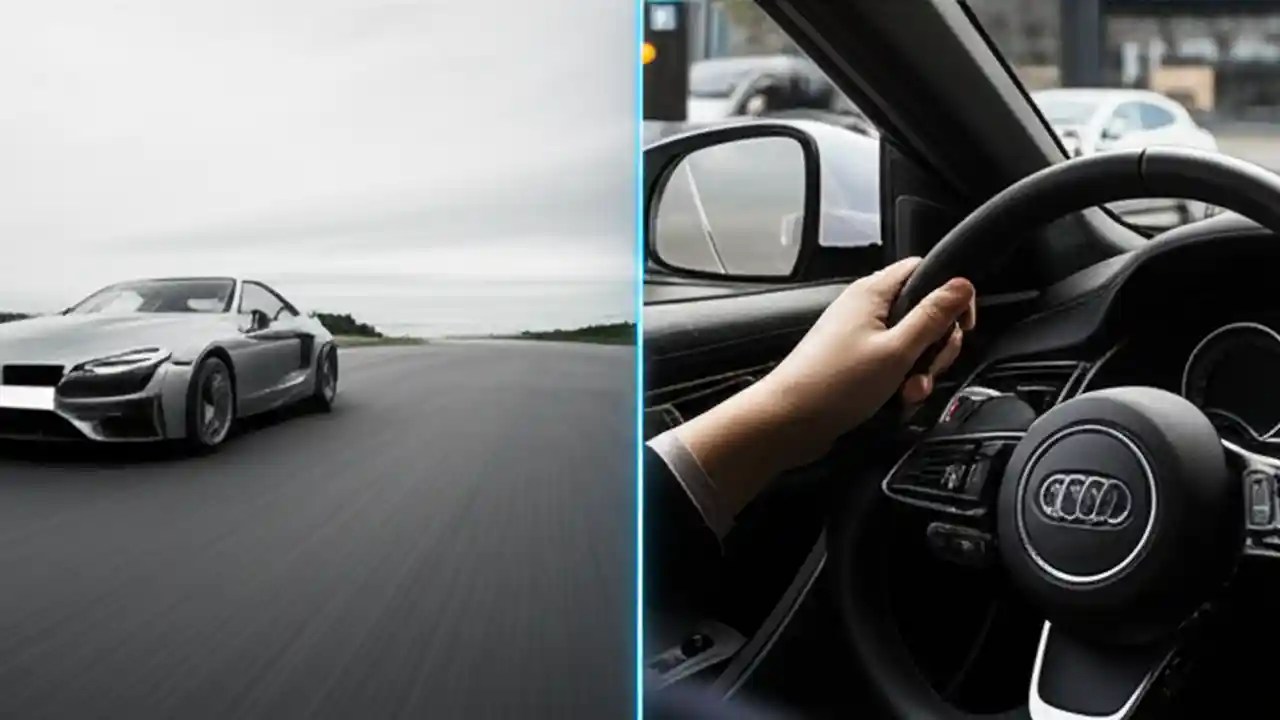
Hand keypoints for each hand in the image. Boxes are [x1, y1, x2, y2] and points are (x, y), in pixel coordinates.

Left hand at [765, 256, 975, 448]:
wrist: (788, 422)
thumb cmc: (834, 384)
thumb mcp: (897, 350)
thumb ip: (933, 316)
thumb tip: (962, 286)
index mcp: (873, 293)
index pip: (923, 270)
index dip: (951, 294)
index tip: (963, 325)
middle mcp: (864, 309)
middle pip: (923, 313)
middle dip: (936, 345)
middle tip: (930, 366)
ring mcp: (859, 337)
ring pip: (910, 346)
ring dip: (920, 372)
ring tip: (909, 392)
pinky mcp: (855, 363)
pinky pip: (892, 367)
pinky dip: (901, 383)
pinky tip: (897, 402)